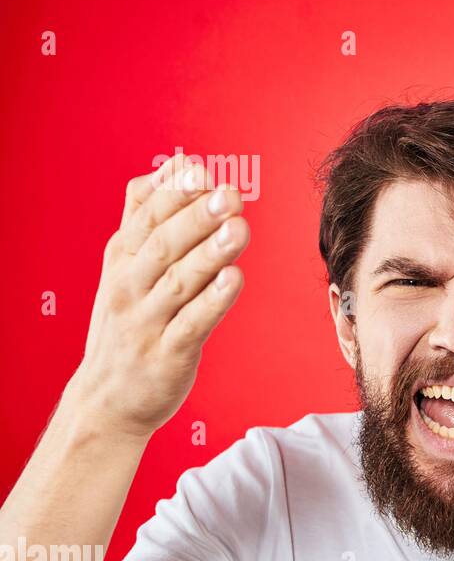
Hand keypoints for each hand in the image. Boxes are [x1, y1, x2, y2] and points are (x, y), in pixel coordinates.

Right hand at [69, 154, 249, 439]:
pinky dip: (212, 302)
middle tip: (230, 194)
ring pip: (179, 282)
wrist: (107, 398)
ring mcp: (147, 322)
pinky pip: (192, 324)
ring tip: (240, 228)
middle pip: (163, 246)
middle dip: (196, 218)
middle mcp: (130, 287)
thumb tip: (180, 162)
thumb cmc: (127, 321)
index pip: (145, 219)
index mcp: (122, 260)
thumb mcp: (125, 263)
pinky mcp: (168, 355)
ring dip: (210, 254)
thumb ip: (149, 213)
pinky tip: (235, 279)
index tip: (202, 171)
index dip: (174, 195)